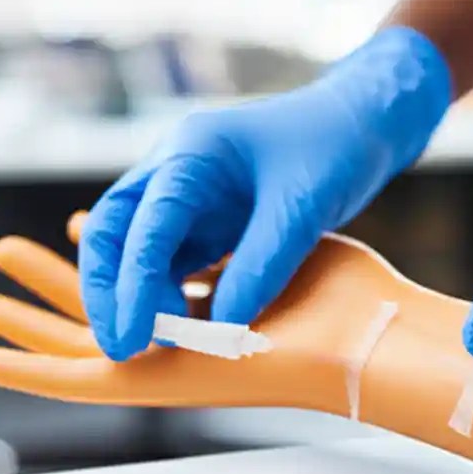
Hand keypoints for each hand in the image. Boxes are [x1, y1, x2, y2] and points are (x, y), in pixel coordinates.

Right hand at [80, 27, 450, 359]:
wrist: (363, 124)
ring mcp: (188, 198)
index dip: (133, 286)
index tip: (133, 339)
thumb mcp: (304, 207)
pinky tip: (180, 331)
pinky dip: (167, 296)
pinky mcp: (208, 222)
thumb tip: (221, 329)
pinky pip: (172, 264)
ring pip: (135, 252)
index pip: (143, 225)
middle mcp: (175, 172)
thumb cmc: (336, 148)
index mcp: (191, 153)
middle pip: (113, 234)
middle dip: (108, 292)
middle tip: (123, 349)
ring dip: (135, 297)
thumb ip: (263, 264)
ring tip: (152, 347)